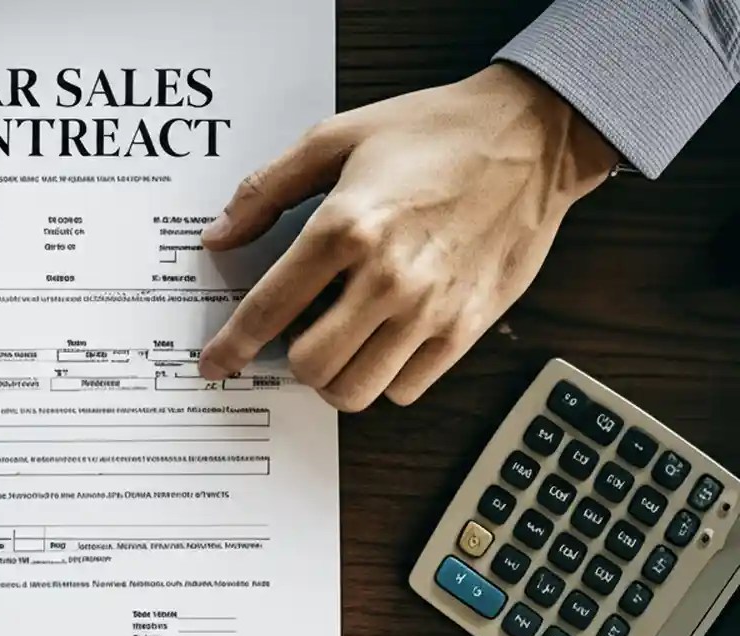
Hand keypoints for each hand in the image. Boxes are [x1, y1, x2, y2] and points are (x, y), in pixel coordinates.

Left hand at [197, 63, 617, 410]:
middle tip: (295, 335)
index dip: (232, 345)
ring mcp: (430, 309)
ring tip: (337, 344)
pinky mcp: (468, 327)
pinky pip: (407, 389)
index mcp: (346, 227)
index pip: (269, 309)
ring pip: (356, 390)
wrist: (532, 135)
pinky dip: (384, 378)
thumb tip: (218, 236)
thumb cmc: (434, 132)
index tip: (215, 364)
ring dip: (333, 378)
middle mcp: (386, 277)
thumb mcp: (336, 137)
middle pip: (309, 365)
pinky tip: (382, 343)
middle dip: (288, 359)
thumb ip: (266, 189)